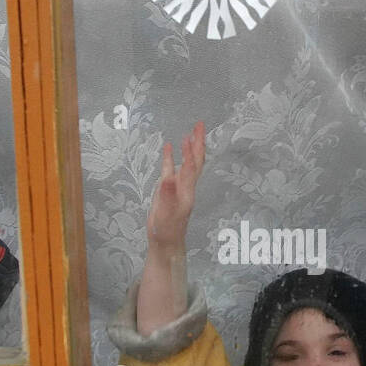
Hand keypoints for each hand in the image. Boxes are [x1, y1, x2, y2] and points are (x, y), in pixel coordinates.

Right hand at [145, 122, 204, 253]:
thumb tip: (169, 177)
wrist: (165, 241)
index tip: (191, 135)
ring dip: (188, 148)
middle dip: (198, 143)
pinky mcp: (169, 189)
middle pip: (196, 160)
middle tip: (200, 124)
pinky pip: (171, 169)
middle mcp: (186, 186)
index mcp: (187, 191)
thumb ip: (167, 194)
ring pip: (186, 163)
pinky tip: (168, 146)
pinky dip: (170, 157)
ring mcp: (178, 186)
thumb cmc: (166, 229)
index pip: (191, 167)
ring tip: (189, 132)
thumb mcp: (166, 212)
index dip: (190, 152)